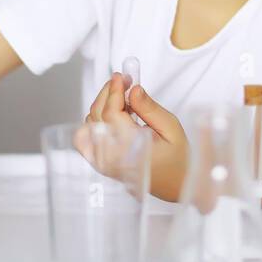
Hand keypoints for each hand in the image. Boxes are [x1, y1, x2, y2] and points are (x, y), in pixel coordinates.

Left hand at [84, 72, 188, 200]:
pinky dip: (92, 122)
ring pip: (90, 123)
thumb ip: (149, 108)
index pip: (111, 113)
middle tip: (123, 81)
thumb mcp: (171, 128)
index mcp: (130, 150)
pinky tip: (108, 116)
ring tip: (121, 99)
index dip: (114, 91)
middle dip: (108, 92)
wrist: (175, 184)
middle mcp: (111, 158)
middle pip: (97, 115)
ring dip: (102, 105)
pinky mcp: (100, 163)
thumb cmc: (177, 159)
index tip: (122, 77)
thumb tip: (133, 90)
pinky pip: (84, 139)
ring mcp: (102, 163)